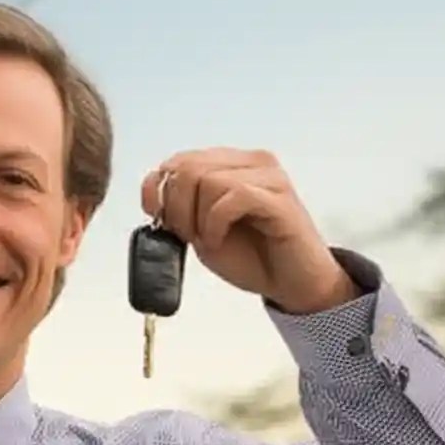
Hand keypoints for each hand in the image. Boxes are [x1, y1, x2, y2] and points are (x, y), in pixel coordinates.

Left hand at [141, 147, 360, 313]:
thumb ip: (179, 207)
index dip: (158, 189)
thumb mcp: (200, 230)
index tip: (159, 218)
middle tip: (189, 235)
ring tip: (210, 239)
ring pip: (208, 180)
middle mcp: (251, 163)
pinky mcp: (279, 198)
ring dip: (197, 218)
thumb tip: (153, 190)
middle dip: (177, 207)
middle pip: (189, 168)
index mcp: (230, 165)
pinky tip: (219, 240)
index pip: (179, 160)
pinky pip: (234, 196)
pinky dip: (216, 222)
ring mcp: (269, 177)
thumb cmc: (251, 256)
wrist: (291, 284)